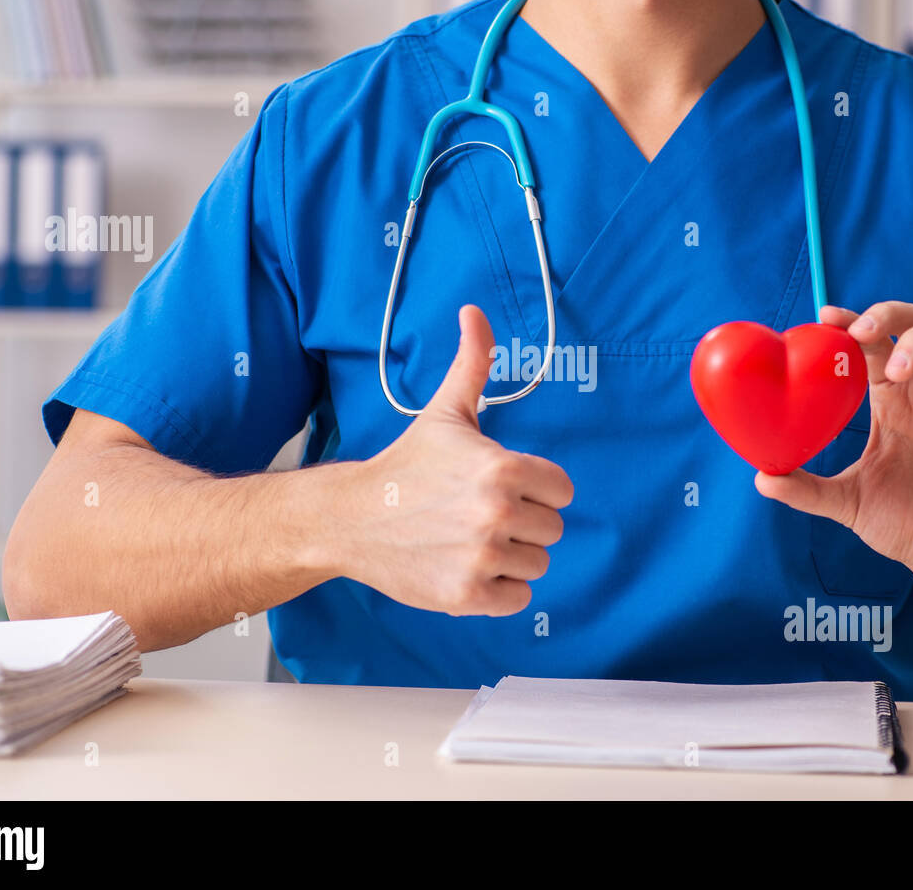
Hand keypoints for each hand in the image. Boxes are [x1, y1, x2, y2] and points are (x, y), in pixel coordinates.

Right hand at [344, 305, 573, 615]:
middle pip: (552, 530)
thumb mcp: (445, 413)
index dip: (536, 489)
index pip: (562, 490)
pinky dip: (498, 591)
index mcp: (503, 467)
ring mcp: (482, 557)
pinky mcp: (466, 594)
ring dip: (511, 558)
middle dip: (523, 525)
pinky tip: (468, 568)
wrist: (350, 517)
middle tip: (480, 516)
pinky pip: (517, 600)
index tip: (502, 488)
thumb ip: (472, 364)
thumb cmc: (406, 465)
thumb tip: (473, 312)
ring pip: (537, 566)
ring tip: (470, 541)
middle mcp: (497, 513)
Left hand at [754, 302, 912, 597]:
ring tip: (894, 370)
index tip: (824, 317)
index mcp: (890, 401)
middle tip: (859, 333)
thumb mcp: (846, 503)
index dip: (851, 324)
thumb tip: (760, 478)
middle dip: (888, 315)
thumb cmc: (904, 523)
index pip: (873, 346)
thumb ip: (806, 490)